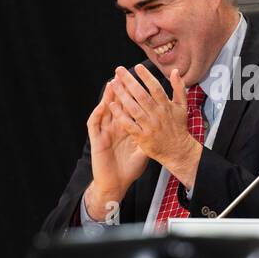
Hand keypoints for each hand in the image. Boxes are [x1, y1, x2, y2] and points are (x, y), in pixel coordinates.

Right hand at [84, 81, 148, 220]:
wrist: (117, 183)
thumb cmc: (129, 168)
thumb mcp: (144, 150)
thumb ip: (150, 136)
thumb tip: (163, 124)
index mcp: (126, 128)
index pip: (129, 107)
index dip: (133, 95)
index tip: (139, 81)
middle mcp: (115, 127)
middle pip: (117, 104)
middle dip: (120, 89)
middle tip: (123, 74)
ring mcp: (105, 133)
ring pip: (105, 110)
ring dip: (107, 97)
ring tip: (111, 83)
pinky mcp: (97, 140)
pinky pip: (94, 124)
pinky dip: (97, 114)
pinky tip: (102, 105)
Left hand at [109, 65, 202, 188]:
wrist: (178, 151)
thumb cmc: (179, 127)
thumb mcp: (182, 106)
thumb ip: (179, 88)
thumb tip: (174, 71)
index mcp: (167, 106)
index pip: (155, 87)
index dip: (146, 76)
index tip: (137, 66)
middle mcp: (157, 114)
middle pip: (141, 95)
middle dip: (129, 81)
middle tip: (118, 70)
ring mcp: (149, 126)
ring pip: (133, 108)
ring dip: (122, 95)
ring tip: (113, 83)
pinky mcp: (142, 137)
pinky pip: (129, 124)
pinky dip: (120, 115)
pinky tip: (111, 105)